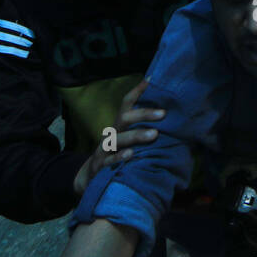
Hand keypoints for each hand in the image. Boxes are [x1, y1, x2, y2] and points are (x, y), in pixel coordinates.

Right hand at [72, 80, 165, 196]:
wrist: (89, 176)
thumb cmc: (116, 153)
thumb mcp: (125, 137)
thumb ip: (141, 126)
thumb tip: (167, 113)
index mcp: (119, 126)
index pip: (127, 104)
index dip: (137, 91)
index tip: (152, 80)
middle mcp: (111, 134)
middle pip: (125, 119)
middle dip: (143, 114)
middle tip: (163, 114)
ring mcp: (104, 149)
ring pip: (119, 139)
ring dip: (136, 135)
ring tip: (154, 134)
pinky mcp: (100, 166)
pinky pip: (109, 160)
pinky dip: (119, 157)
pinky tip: (131, 155)